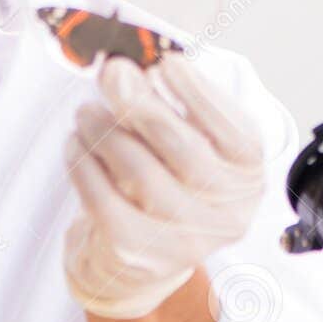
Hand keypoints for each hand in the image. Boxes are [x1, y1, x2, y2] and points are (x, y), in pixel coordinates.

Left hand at [64, 51, 264, 319]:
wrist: (137, 259)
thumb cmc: (164, 184)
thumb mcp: (182, 144)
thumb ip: (166, 106)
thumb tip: (126, 69)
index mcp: (246, 176)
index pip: (234, 131)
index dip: (200, 94)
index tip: (167, 62)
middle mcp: (226, 212)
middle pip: (184, 149)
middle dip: (142, 104)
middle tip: (113, 74)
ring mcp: (183, 239)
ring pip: (139, 172)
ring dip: (105, 131)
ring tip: (86, 112)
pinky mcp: (137, 252)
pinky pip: (103, 199)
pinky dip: (84, 164)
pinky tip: (75, 143)